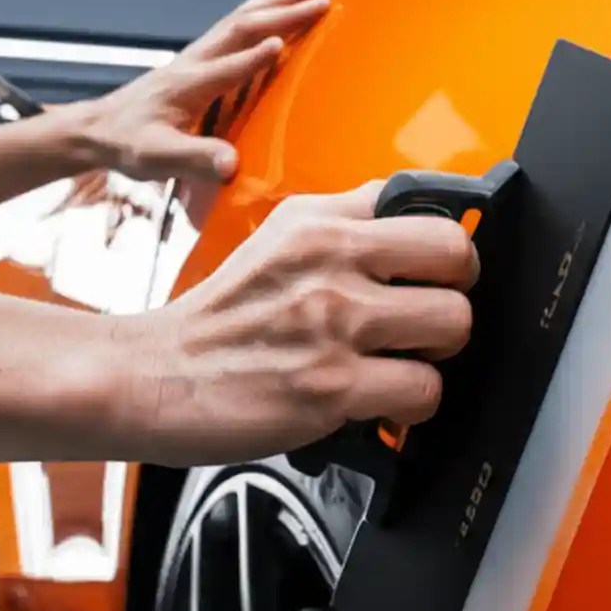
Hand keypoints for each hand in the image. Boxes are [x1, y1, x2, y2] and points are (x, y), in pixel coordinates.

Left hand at [79, 0, 329, 182]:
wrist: (100, 128)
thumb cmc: (129, 144)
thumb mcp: (156, 158)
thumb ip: (194, 159)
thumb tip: (232, 165)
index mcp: (188, 85)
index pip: (225, 68)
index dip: (252, 59)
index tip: (283, 45)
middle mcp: (196, 61)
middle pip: (243, 27)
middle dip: (284, 11)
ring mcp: (200, 54)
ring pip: (244, 17)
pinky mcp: (203, 56)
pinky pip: (239, 23)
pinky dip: (265, 5)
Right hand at [125, 182, 478, 464]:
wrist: (152, 376)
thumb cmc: (222, 317)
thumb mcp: (278, 239)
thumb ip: (345, 220)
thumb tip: (410, 213)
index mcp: (321, 222)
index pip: (429, 205)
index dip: (449, 247)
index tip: (442, 270)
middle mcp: (330, 262)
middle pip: (458, 257)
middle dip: (455, 294)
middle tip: (429, 319)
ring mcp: (332, 324)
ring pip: (453, 323)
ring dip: (439, 353)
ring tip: (406, 362)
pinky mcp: (331, 387)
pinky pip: (423, 390)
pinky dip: (413, 405)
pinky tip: (385, 401)